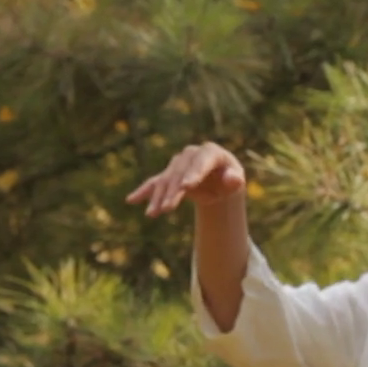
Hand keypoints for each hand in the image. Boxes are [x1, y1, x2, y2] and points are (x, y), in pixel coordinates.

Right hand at [126, 142, 245, 216]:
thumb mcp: (236, 181)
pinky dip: (143, 192)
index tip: (186, 187)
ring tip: (153, 214)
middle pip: (179, 173)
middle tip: (168, 208)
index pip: (201, 161)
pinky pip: (154, 183)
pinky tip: (131, 200)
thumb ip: (235, 180)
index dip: (194, 173)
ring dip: (158, 197)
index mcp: (210, 152)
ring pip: (165, 180)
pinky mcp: (168, 175)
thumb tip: (233, 179)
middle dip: (173, 191)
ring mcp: (177, 164)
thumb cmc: (229, 180)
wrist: (218, 180)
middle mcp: (191, 154)